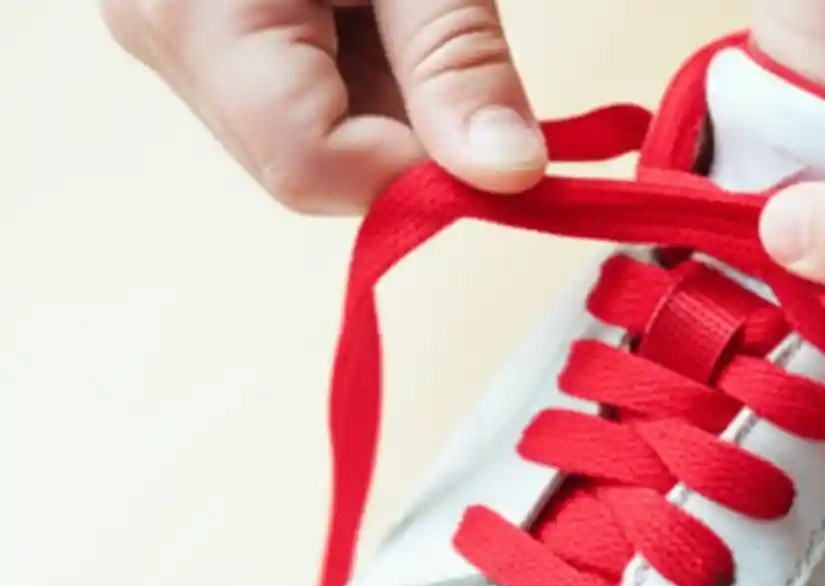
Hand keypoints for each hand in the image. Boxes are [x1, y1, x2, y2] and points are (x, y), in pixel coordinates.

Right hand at [101, 0, 546, 212]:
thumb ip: (459, 59)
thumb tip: (514, 173)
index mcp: (198, 13)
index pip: (311, 166)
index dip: (419, 179)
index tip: (506, 157)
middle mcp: (160, 35)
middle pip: (302, 162)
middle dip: (408, 141)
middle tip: (472, 77)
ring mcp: (169, 31)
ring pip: (300, 136)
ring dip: (388, 107)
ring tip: (416, 16)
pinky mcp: (194, 24)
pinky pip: (288, 92)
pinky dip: (359, 74)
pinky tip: (381, 16)